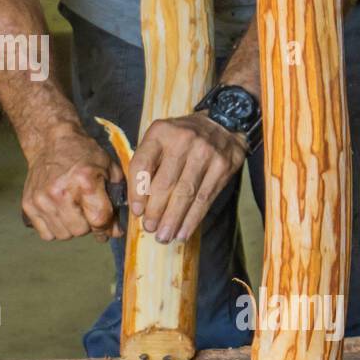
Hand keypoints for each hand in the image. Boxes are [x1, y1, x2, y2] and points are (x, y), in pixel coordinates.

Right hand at [22, 127, 122, 241]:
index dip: (107, 224)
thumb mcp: (108, 169)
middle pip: (80, 230)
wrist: (50, 142)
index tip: (106, 222)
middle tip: (87, 210)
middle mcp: (60, 192)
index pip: (99, 219)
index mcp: (84, 181)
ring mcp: (41, 200)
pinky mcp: (28, 205)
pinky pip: (46, 233)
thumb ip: (115, 200)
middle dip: (88, 224)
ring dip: (71, 227)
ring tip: (73, 210)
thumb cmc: (83, 154)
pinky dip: (55, 228)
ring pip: (63, 235)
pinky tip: (60, 213)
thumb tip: (115, 232)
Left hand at [129, 113, 246, 243]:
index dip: (137, 192)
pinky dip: (192, 219)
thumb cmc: (182, 137)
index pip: (143, 164)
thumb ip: (148, 163)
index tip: (136, 212)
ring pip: (186, 194)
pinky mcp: (222, 166)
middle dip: (155, 211)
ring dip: (173, 220)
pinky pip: (204, 198)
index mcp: (160, 132)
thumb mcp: (160, 139)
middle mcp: (183, 140)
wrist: (222, 123)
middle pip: (165, 183)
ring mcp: (205, 153)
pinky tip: (183, 232)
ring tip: (164, 236)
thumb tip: (138, 203)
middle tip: (150, 229)